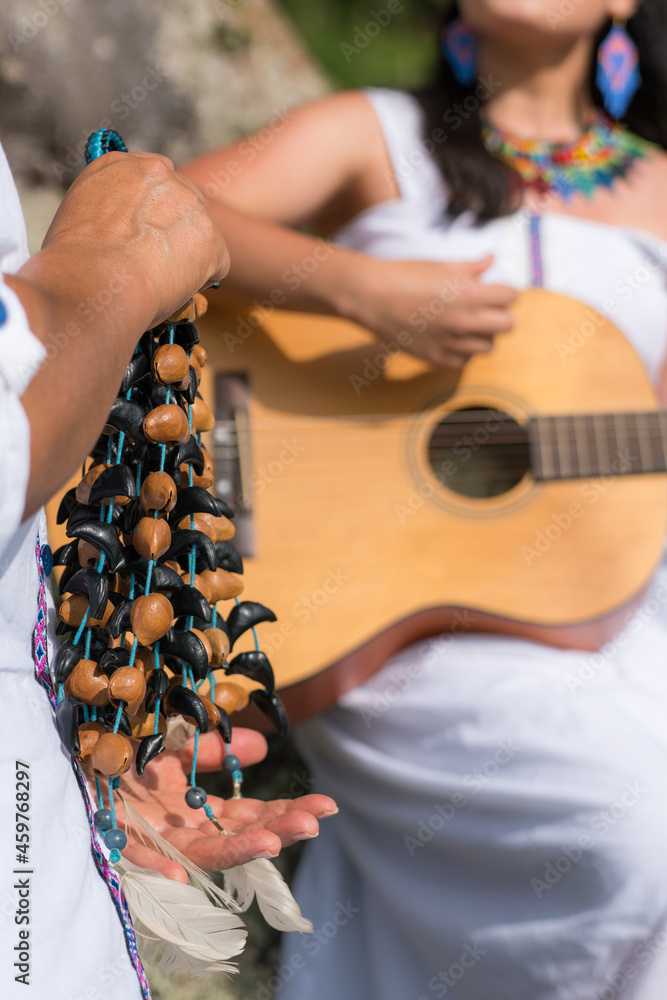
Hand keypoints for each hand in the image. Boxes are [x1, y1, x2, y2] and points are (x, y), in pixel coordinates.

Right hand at [40, 151, 229, 329]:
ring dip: (188, 256)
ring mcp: (189, 203)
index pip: (151, 179)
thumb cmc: (74, 262)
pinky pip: (215, 264)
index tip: (145, 233)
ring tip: (155, 279)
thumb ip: (108, 209)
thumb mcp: (78, 215)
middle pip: (183, 201)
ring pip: (200, 234)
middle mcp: (159, 172)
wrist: (91, 281)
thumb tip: (123, 229)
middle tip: (156, 261)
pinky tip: (171, 288)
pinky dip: (200, 280)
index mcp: (120, 164)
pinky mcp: (211, 237)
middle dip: (176, 230)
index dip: (152, 211)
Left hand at [105, 728, 336, 881]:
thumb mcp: (176, 748)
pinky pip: (136, 855)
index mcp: (198, 811)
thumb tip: (263, 746)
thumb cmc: (127, 759)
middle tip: (313, 823)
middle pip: (236, 836)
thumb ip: (213, 752)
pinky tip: (178, 873)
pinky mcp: (118, 839)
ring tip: (273, 843)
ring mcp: (154, 839)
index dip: (286, 813)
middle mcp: (183, 831)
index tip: (324, 807)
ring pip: (200, 852)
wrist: (76, 761)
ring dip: (236, 851)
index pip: (251, 817)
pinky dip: (157, 866)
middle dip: (277, 830)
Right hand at [350, 254, 516, 368]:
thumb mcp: (443, 265)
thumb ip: (473, 268)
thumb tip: (491, 261)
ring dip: (483, 335)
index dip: (504, 292)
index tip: (494, 291)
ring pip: (489, 347)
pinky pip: (465, 361)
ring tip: (467, 325)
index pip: (511, 297)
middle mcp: (467, 321)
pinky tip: (452, 339)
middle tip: (485, 309)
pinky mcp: (437, 357)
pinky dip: (463, 351)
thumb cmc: (406, 275)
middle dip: (499, 315)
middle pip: (508, 326)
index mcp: (472, 293)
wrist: (373, 296)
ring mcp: (452, 342)